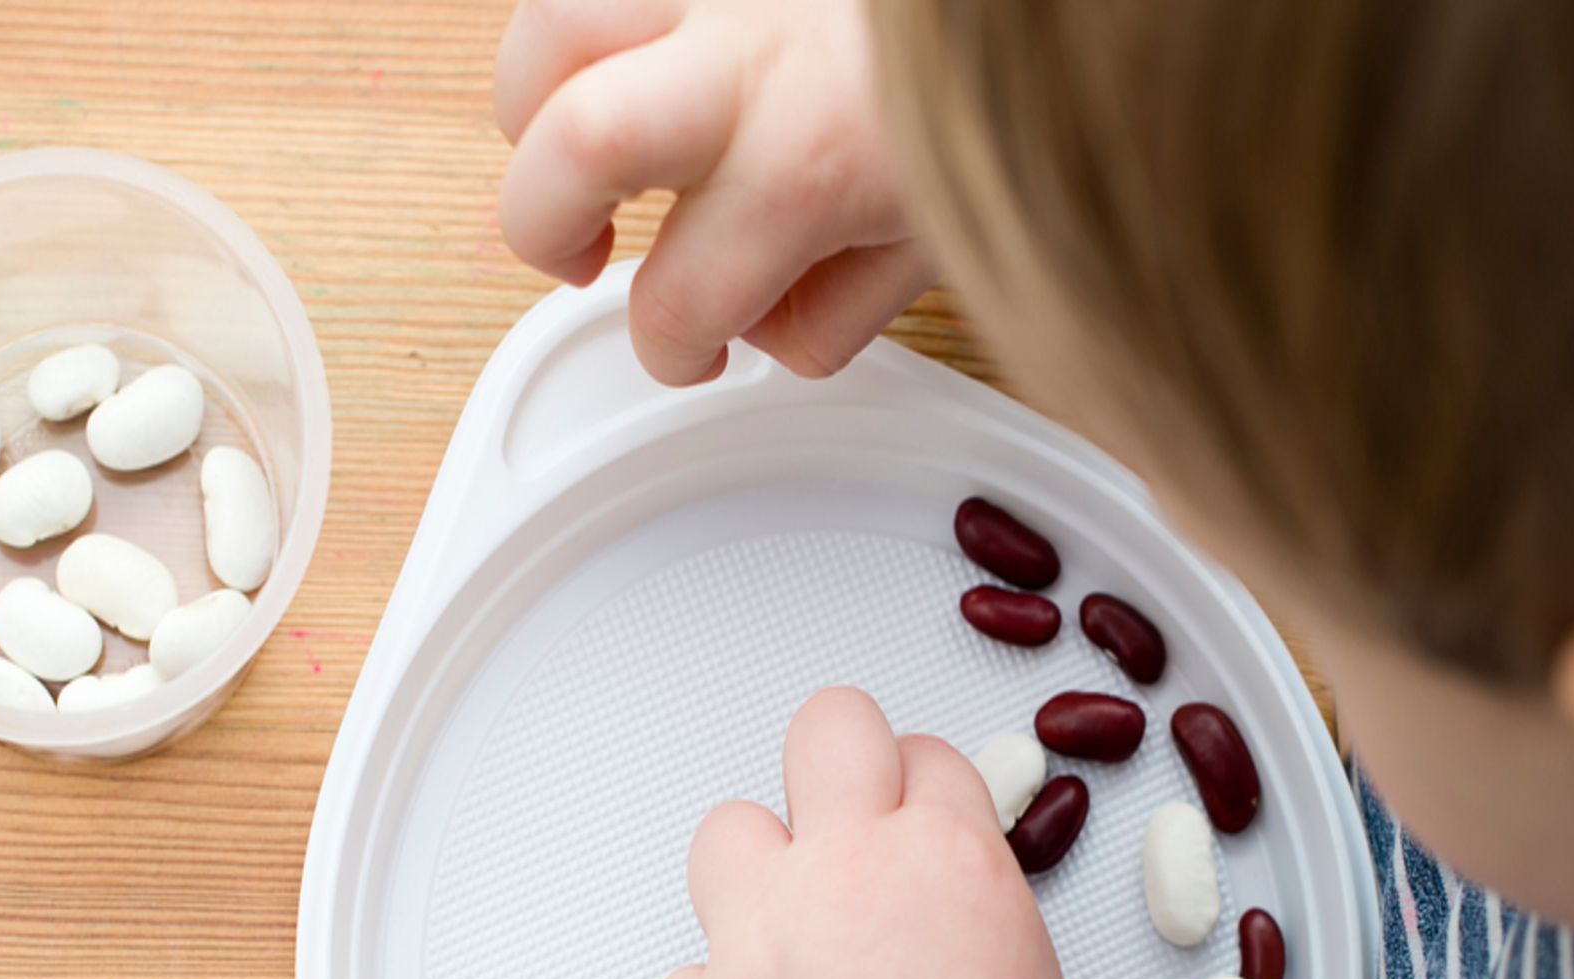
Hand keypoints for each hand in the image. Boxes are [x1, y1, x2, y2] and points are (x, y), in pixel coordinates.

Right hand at [494, 0, 935, 384]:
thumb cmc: (1035, 76)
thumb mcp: (958, 231)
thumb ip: (847, 299)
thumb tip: (768, 327)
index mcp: (813, 158)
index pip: (679, 299)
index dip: (676, 351)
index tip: (696, 347)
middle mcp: (749, 52)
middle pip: (569, 153)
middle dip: (545, 230)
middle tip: (579, 253)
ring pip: (549, 28)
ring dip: (538, 102)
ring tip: (574, 137)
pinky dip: (605, 24)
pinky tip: (637, 57)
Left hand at [646, 690, 1099, 978]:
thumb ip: (965, 908)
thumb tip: (919, 893)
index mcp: (956, 863)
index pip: (919, 754)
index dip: (914, 797)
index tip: (907, 835)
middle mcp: (850, 876)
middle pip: (823, 727)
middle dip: (832, 769)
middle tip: (836, 841)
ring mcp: (756, 943)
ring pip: (727, 835)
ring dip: (757, 887)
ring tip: (793, 975)